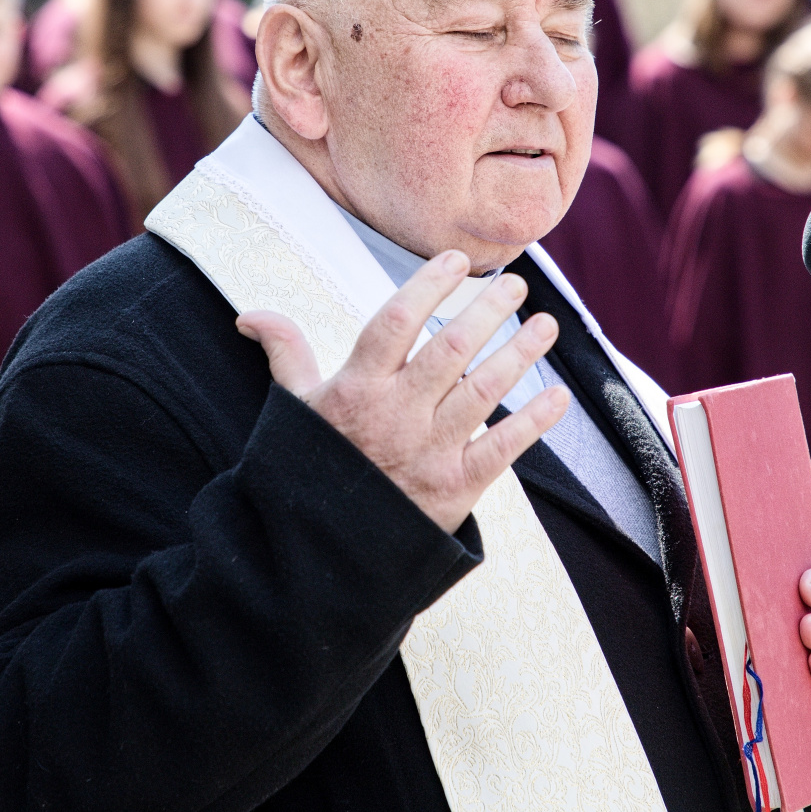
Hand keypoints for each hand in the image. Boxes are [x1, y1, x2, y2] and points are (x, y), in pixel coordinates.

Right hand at [236, 250, 569, 533]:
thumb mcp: (295, 409)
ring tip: (547, 325)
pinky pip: (503, 449)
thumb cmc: (314, 467)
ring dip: (520, 355)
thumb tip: (251, 316)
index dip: (426, 287)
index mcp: (357, 389)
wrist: (324, 551)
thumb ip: (287, 354)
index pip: (395, 323)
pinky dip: (535, 422)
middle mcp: (395, 415)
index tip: (454, 260)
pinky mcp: (456, 488)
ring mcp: (428, 451)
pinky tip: (559, 395)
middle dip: (486, 312)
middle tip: (516, 285)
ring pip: (483, 392)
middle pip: (448, 351)